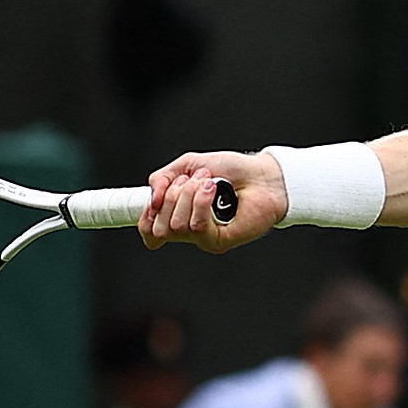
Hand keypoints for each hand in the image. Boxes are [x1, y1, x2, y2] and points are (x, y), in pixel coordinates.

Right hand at [140, 150, 287, 253]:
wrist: (261, 175)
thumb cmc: (232, 170)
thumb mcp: (187, 165)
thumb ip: (161, 179)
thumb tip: (151, 200)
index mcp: (178, 213)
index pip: (150, 231)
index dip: (145, 218)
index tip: (153, 202)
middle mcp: (189, 229)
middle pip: (159, 228)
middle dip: (171, 196)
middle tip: (192, 181)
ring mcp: (204, 238)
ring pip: (177, 225)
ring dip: (190, 195)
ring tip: (209, 183)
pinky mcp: (219, 241)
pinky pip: (197, 226)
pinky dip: (202, 202)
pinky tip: (213, 190)